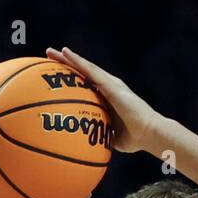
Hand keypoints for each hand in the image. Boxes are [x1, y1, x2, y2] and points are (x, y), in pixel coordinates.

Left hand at [45, 46, 165, 153]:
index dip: (71, 79)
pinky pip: (90, 70)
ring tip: (51, 51)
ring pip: (85, 67)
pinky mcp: (111, 84)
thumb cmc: (135, 138)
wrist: (149, 133)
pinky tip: (66, 53)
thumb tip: (87, 146)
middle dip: (65, 64)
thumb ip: (100, 135)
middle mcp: (108, 87)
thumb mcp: (111, 136)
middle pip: (83, 72)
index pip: (85, 85)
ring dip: (67, 58)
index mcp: (108, 97)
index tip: (55, 76)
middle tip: (48, 56)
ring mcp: (110, 84)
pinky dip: (78, 61)